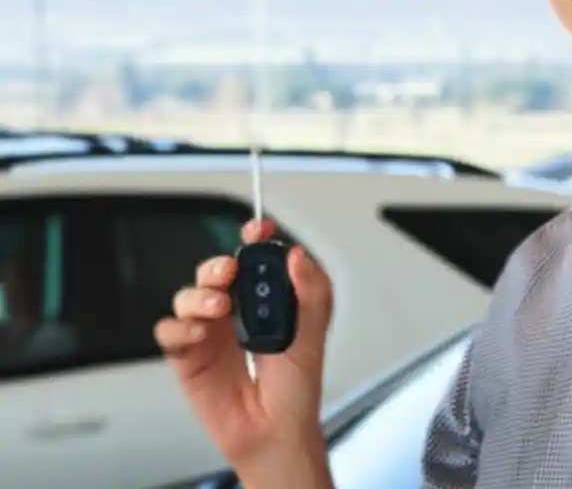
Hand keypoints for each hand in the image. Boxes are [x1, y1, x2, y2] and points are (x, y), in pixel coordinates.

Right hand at [154, 219, 335, 486]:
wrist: (277, 430)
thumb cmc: (296, 387)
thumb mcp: (313, 336)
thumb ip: (312, 295)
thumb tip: (299, 257)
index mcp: (267, 301)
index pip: (255, 260)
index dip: (254, 239)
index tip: (259, 227)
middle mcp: (236, 312)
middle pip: (215, 272)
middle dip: (218, 264)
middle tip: (228, 270)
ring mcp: (210, 332)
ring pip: (189, 295)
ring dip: (199, 294)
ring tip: (218, 307)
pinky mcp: (188, 357)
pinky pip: (170, 331)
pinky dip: (179, 327)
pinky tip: (197, 333)